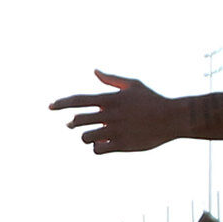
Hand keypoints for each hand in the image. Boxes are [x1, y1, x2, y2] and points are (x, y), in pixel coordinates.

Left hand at [50, 71, 185, 153]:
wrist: (173, 118)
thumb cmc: (152, 100)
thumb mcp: (133, 85)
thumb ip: (111, 80)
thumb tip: (95, 71)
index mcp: (110, 99)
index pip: (78, 100)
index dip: (61, 103)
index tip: (49, 107)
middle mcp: (110, 115)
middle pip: (78, 120)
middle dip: (72, 123)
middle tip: (73, 125)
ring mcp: (115, 130)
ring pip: (86, 137)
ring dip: (86, 136)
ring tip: (95, 135)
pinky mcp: (122, 145)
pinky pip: (98, 149)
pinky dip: (97, 147)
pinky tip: (103, 144)